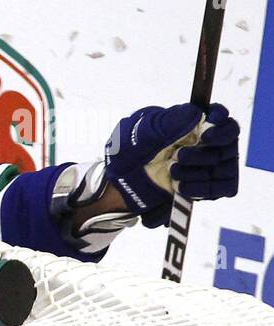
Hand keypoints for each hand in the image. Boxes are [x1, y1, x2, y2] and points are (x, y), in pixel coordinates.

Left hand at [104, 102, 239, 227]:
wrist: (121, 184)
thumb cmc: (131, 152)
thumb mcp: (143, 131)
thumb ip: (169, 121)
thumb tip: (196, 113)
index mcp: (193, 122)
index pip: (220, 116)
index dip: (220, 120)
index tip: (207, 130)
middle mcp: (205, 142)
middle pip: (228, 143)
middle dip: (204, 152)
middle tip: (178, 156)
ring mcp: (208, 165)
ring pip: (226, 167)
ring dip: (200, 172)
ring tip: (173, 173)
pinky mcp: (206, 187)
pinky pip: (223, 188)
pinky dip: (204, 189)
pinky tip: (181, 187)